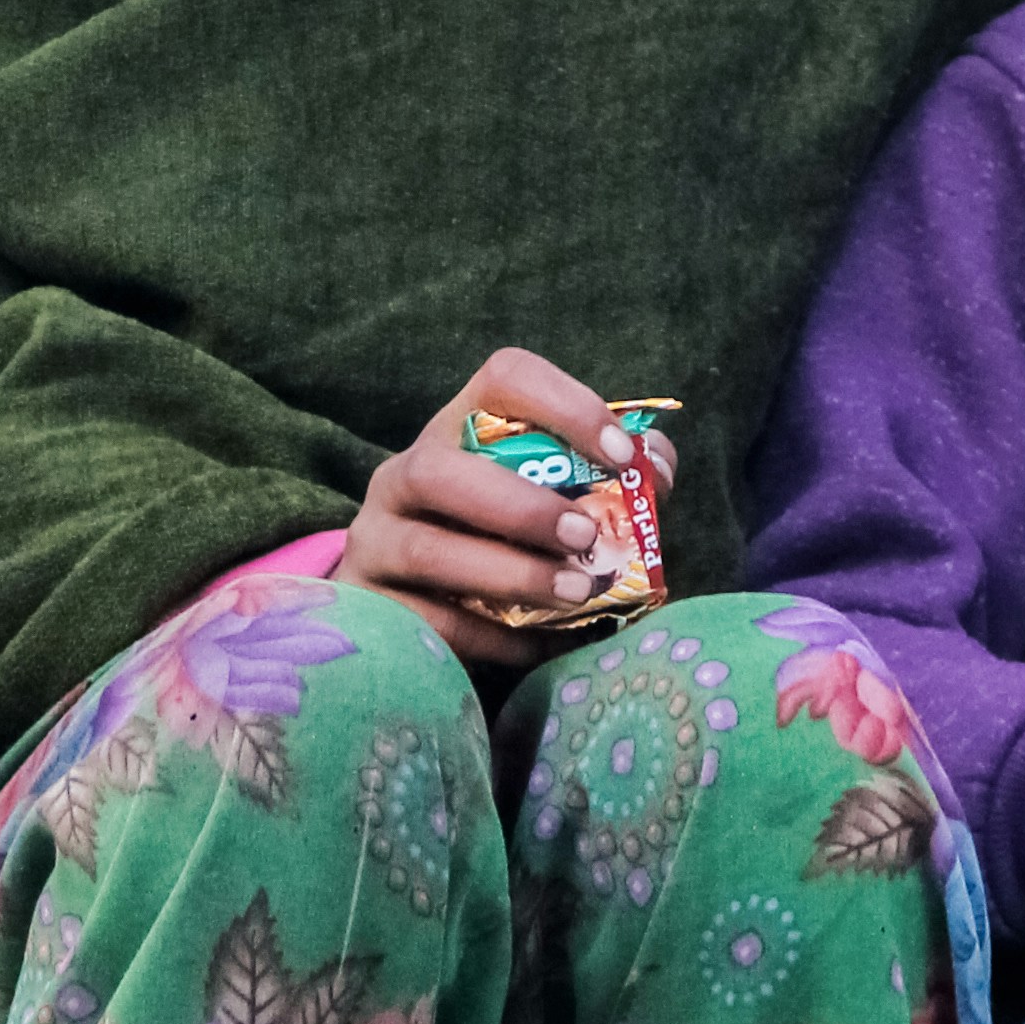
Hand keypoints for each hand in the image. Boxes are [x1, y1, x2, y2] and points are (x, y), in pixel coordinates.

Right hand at [339, 348, 659, 671]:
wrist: (408, 601)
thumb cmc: (497, 537)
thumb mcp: (544, 495)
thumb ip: (608, 475)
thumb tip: (656, 466)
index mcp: (458, 429)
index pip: (504, 379)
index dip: (566, 405)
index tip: (620, 454)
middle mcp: (404, 475)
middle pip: (441, 470)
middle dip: (521, 505)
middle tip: (586, 533)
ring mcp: (375, 540)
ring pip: (426, 549)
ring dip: (510, 573)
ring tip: (576, 593)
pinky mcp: (368, 606)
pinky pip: (429, 622)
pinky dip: (493, 636)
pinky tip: (544, 645)